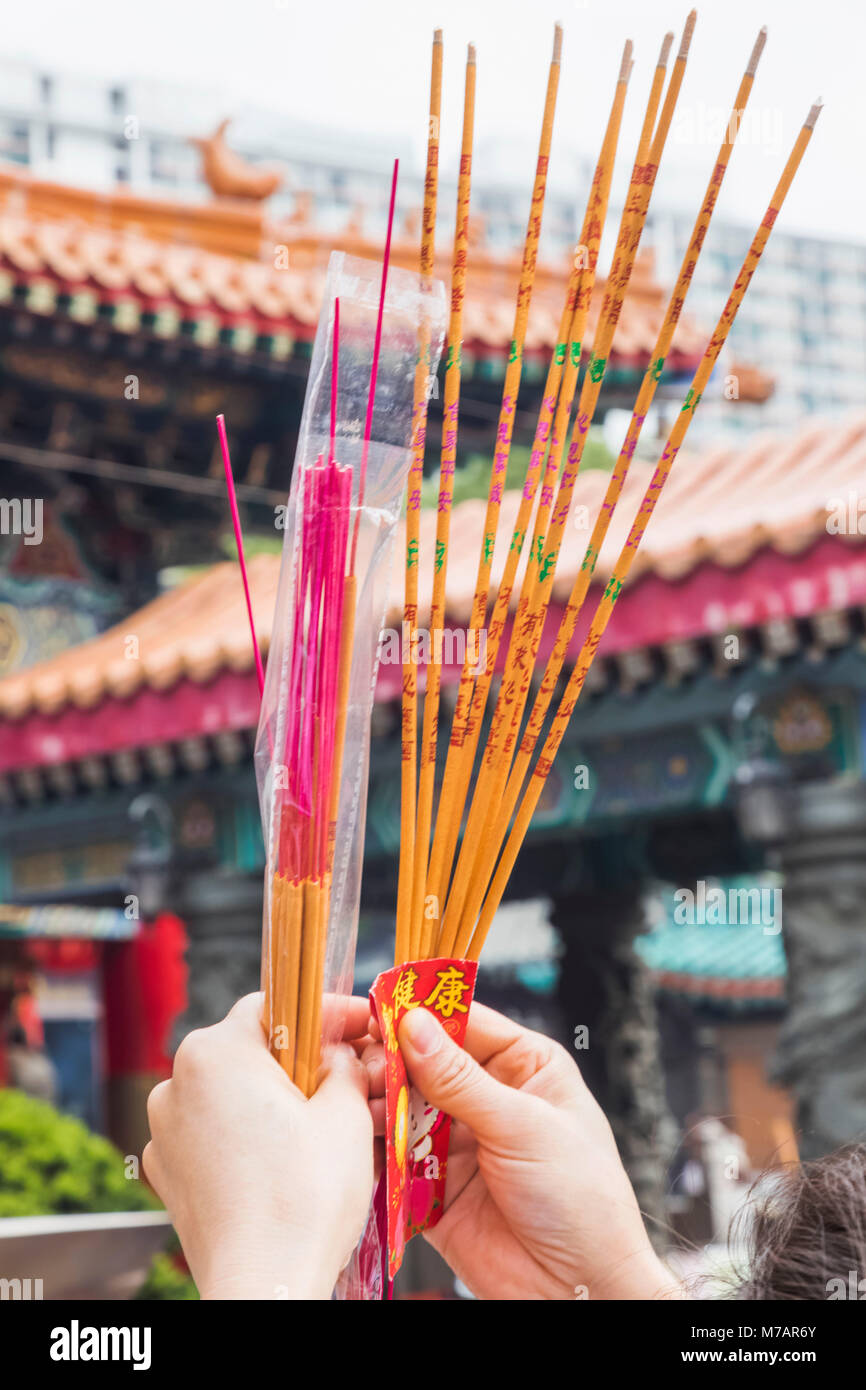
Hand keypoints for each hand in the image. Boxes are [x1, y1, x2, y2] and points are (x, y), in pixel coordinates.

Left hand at [144, 992, 372, 1299]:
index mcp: (215, 1052)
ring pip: (231, 1096)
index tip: (360, 1023)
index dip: (325, 1012)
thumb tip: (342, 1056)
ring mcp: (165, 1133)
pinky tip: (284, 1163)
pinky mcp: (168, 1176)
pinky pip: (213, 1137)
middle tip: (350, 1077)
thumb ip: (345, 1067)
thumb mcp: (346, 1114)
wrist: (264, 1288)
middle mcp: (175, 1084)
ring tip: (322, 1128)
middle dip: (301, 1062)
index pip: (274, 1005)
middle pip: (250, 1051)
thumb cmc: (302, 1202)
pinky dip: (246, 1140)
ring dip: (273, 1103)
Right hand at [373, 1002, 680, 1300]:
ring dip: (379, 1105)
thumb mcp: (523, 1126)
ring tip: (359, 1105)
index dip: (424, 1012)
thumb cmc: (581, 1199)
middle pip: (426, 1063)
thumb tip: (413, 1024)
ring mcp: (459, 1143)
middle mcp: (489, 1098)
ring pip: (404, 1108)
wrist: (579, 1292)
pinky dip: (373, 1150)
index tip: (381, 1007)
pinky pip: (393, 1159)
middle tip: (366, 1065)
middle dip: (393, 1062)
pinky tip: (356, 1141)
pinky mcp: (433, 1188)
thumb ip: (461, 1079)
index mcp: (524, 1067)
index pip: (465, 1022)